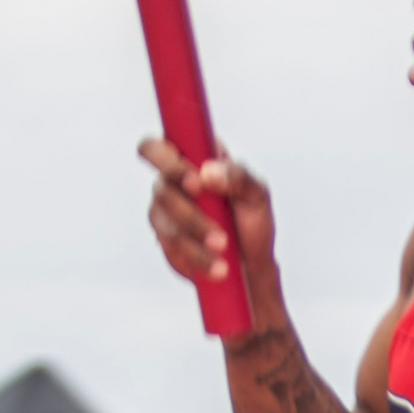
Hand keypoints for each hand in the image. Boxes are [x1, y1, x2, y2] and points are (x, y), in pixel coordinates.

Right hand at [139, 138, 275, 285]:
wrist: (251, 262)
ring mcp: (164, 211)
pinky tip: (217, 264)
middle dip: (190, 211)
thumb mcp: (257, 194)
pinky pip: (171, 245)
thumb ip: (238, 177)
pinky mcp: (164, 239)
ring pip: (166, 221)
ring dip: (198, 236)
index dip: (164, 159)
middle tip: (217, 229)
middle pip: (160, 186)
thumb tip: (207, 173)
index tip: (194, 180)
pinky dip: (197, 255)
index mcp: (192, 158)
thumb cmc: (252, 219)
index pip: (156, 147)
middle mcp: (171, 182)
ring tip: (225, 248)